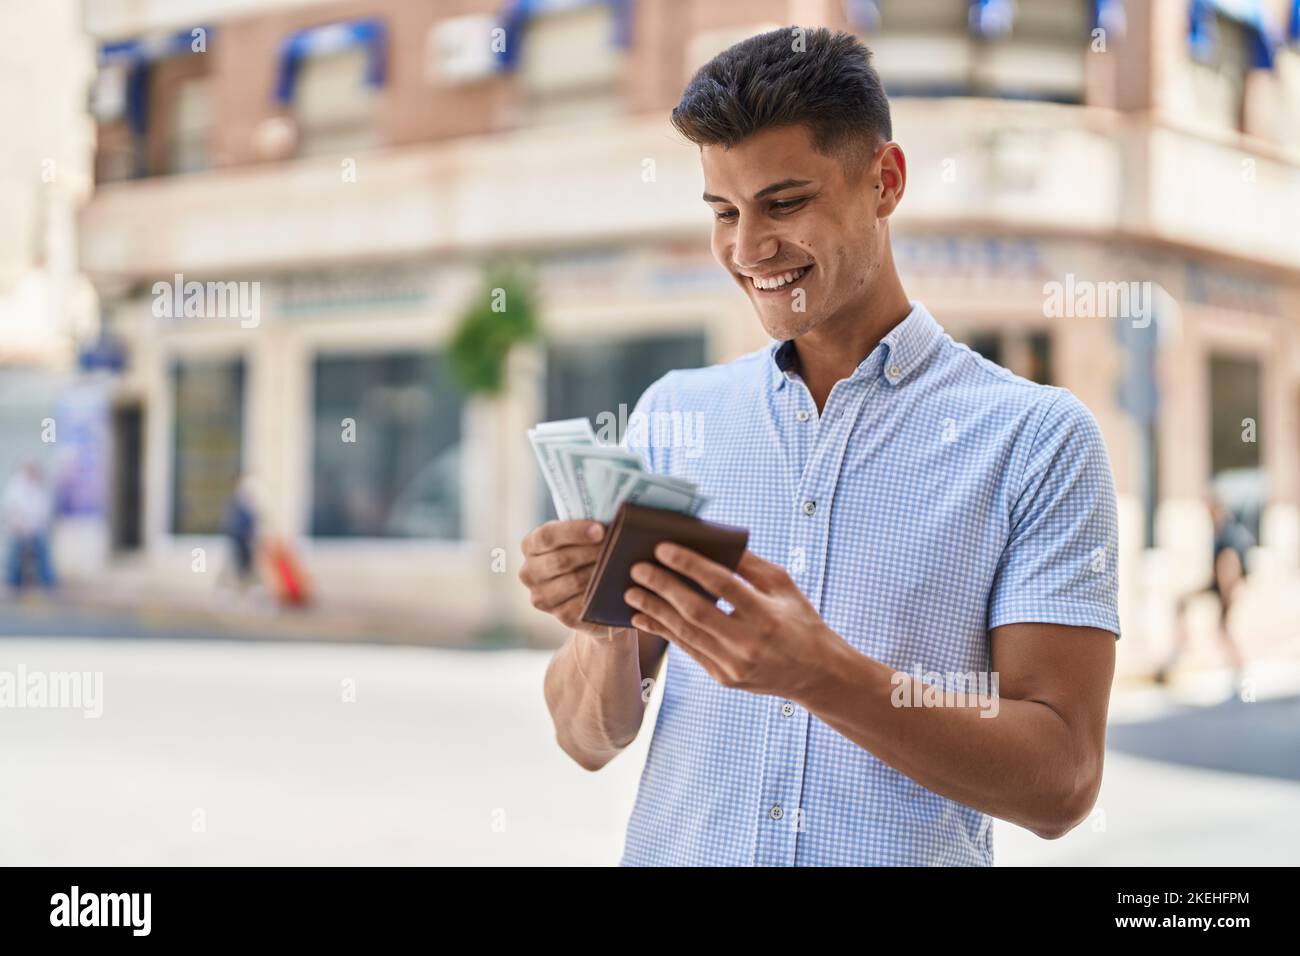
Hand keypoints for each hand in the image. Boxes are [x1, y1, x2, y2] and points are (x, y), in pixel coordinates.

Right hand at [519, 520, 616, 638]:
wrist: (590, 590)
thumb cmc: (586, 553)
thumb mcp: (581, 537)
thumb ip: (588, 528)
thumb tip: (612, 524)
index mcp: (531, 546)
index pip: (547, 536)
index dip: (574, 532)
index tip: (601, 530)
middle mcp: (529, 573)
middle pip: (561, 560)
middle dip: (592, 552)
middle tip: (617, 546)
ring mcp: (542, 597)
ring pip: (574, 582)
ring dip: (599, 572)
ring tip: (620, 563)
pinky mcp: (562, 616)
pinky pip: (583, 603)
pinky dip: (601, 593)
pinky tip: (616, 584)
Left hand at [623, 545, 849, 699]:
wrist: (814, 674)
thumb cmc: (799, 621)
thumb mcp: (783, 586)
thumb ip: (749, 564)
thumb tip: (712, 539)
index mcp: (767, 615)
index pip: (723, 585)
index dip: (690, 564)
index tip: (662, 548)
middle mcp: (749, 643)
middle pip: (696, 611)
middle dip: (662, 587)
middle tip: (637, 568)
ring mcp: (734, 665)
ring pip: (685, 633)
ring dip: (655, 610)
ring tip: (631, 590)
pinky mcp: (723, 678)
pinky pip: (687, 650)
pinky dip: (663, 632)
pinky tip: (643, 617)